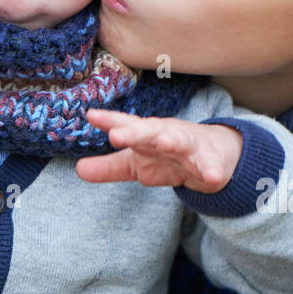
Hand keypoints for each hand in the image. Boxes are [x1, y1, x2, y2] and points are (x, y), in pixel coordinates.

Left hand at [77, 111, 243, 192]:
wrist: (214, 153)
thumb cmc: (167, 154)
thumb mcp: (137, 162)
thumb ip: (109, 166)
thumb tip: (78, 170)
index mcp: (145, 135)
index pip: (125, 126)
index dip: (109, 121)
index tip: (91, 116)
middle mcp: (165, 136)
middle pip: (148, 132)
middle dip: (134, 132)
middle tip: (116, 135)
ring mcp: (189, 148)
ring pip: (180, 143)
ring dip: (172, 141)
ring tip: (164, 142)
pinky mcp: (211, 163)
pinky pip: (212, 168)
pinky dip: (213, 171)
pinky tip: (212, 177)